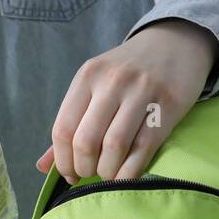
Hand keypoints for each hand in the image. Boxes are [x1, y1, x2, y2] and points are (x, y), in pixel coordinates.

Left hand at [38, 20, 217, 182]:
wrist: (177, 43)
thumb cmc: (128, 72)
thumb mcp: (94, 86)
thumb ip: (70, 124)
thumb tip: (41, 167)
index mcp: (87, 76)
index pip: (62, 129)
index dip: (62, 161)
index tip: (70, 174)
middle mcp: (112, 81)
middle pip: (85, 141)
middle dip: (83, 168)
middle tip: (89, 175)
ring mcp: (142, 92)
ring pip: (113, 147)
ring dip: (107, 172)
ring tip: (107, 174)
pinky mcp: (168, 106)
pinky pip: (143, 149)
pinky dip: (129, 172)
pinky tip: (125, 175)